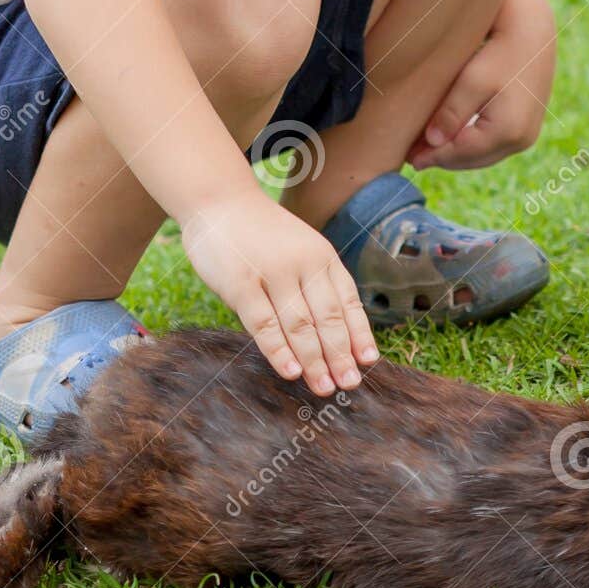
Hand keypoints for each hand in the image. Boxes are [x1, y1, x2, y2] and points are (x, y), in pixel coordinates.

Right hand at [180, 192, 378, 394]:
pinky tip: (291, 372)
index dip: (359, 334)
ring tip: (325, 388)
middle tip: (349, 385)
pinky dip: (279, 350)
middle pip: (329, 317)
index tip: (369, 362)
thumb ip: (315, 283)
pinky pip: (264, 322)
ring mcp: (273, 272)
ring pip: (300, 324)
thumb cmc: (260, 234)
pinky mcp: (241, 282)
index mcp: (323, 256)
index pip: (348, 301)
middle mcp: (304, 263)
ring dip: (315, 360)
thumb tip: (333, 335)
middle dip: (341, 355)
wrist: (219, 199)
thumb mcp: (299, 249)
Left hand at [407, 0, 555, 171]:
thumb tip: (431, 144)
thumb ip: (451, 114)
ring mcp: (527, 136)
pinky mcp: (526, 128)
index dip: (432, 157)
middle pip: (472, 160)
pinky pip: (493, 147)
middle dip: (442, 159)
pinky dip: (471, 147)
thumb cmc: (499, 51)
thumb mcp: (471, 80)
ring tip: (427, 151)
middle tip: (412, 157)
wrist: (533, 33)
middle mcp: (522, 140)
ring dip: (456, 155)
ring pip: (482, 156)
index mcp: (507, 130)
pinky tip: (451, 139)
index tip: (409, 159)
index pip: (461, 153)